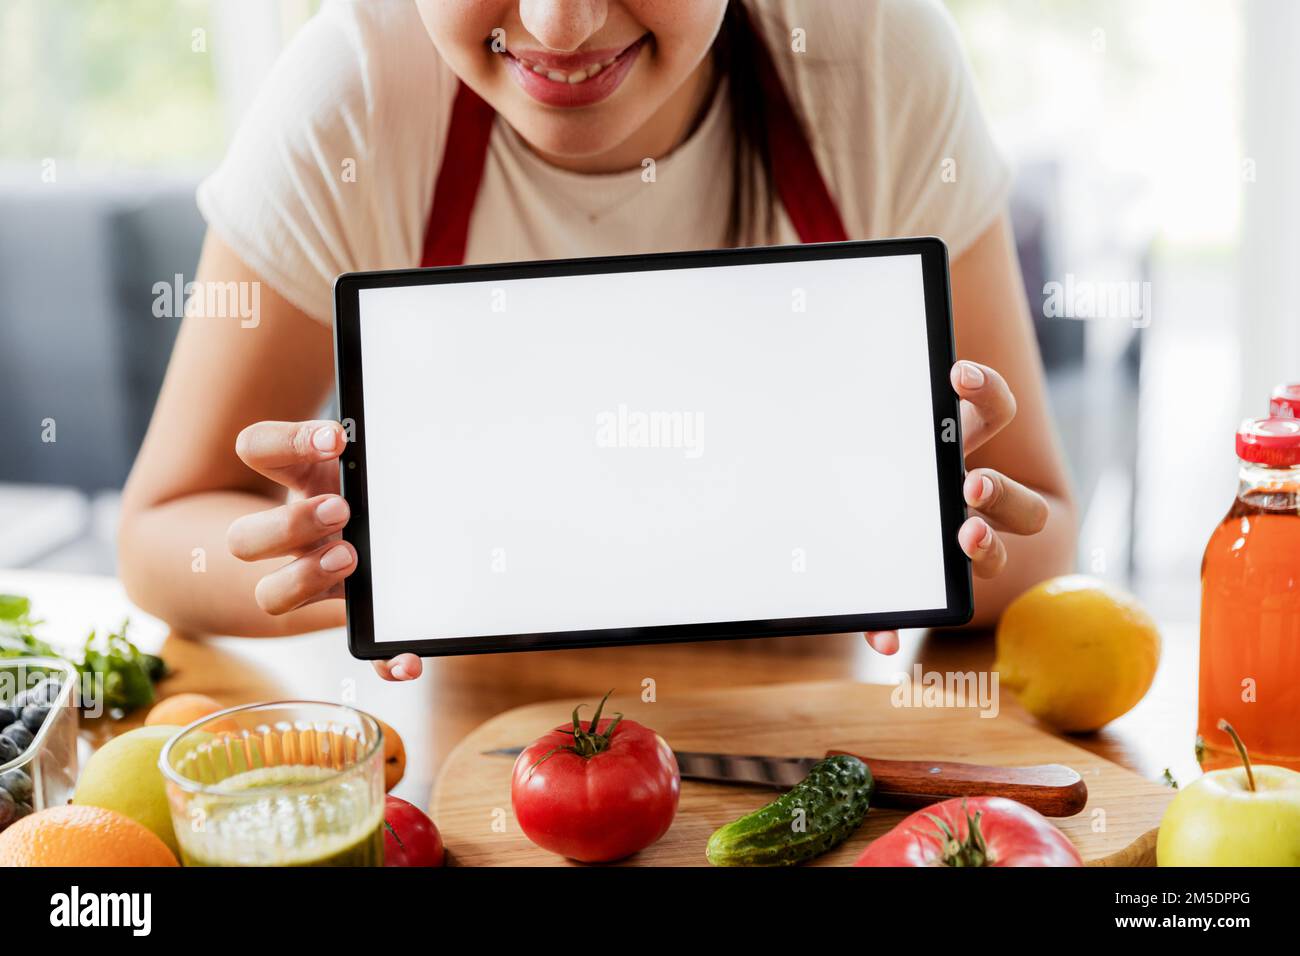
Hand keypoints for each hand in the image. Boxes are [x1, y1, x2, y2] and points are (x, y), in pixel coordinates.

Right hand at [227, 420, 422, 681]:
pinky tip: (407, 660)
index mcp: (301, 481)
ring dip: (306, 577)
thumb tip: (407, 436)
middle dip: (289, 524)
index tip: (336, 438)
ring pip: (272, 596)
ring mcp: (314, 579)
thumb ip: (382, 453)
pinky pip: (360, 646)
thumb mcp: (373, 464)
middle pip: (243, 539)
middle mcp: (293, 536)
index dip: (284, 442)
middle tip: (339, 510)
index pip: (258, 449)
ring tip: (350, 555)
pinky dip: (383, 657)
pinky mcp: (353, 615)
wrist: (384, 536)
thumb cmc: (376, 487)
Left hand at [864, 360, 1049, 654]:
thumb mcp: (849, 436)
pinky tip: (880, 637)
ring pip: (996, 554)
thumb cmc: (845, 457)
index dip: (986, 391)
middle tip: (970, 486)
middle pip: (1022, 504)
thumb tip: (845, 418)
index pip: (993, 413)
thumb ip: (849, 416)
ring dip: (988, 551)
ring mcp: (951, 542)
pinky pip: (919, 610)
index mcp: (952, 449)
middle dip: (1004, 494)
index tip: (954, 373)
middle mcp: (965, 499)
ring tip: (965, 539)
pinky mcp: (923, 585)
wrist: (814, 496)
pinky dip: (894, 624)